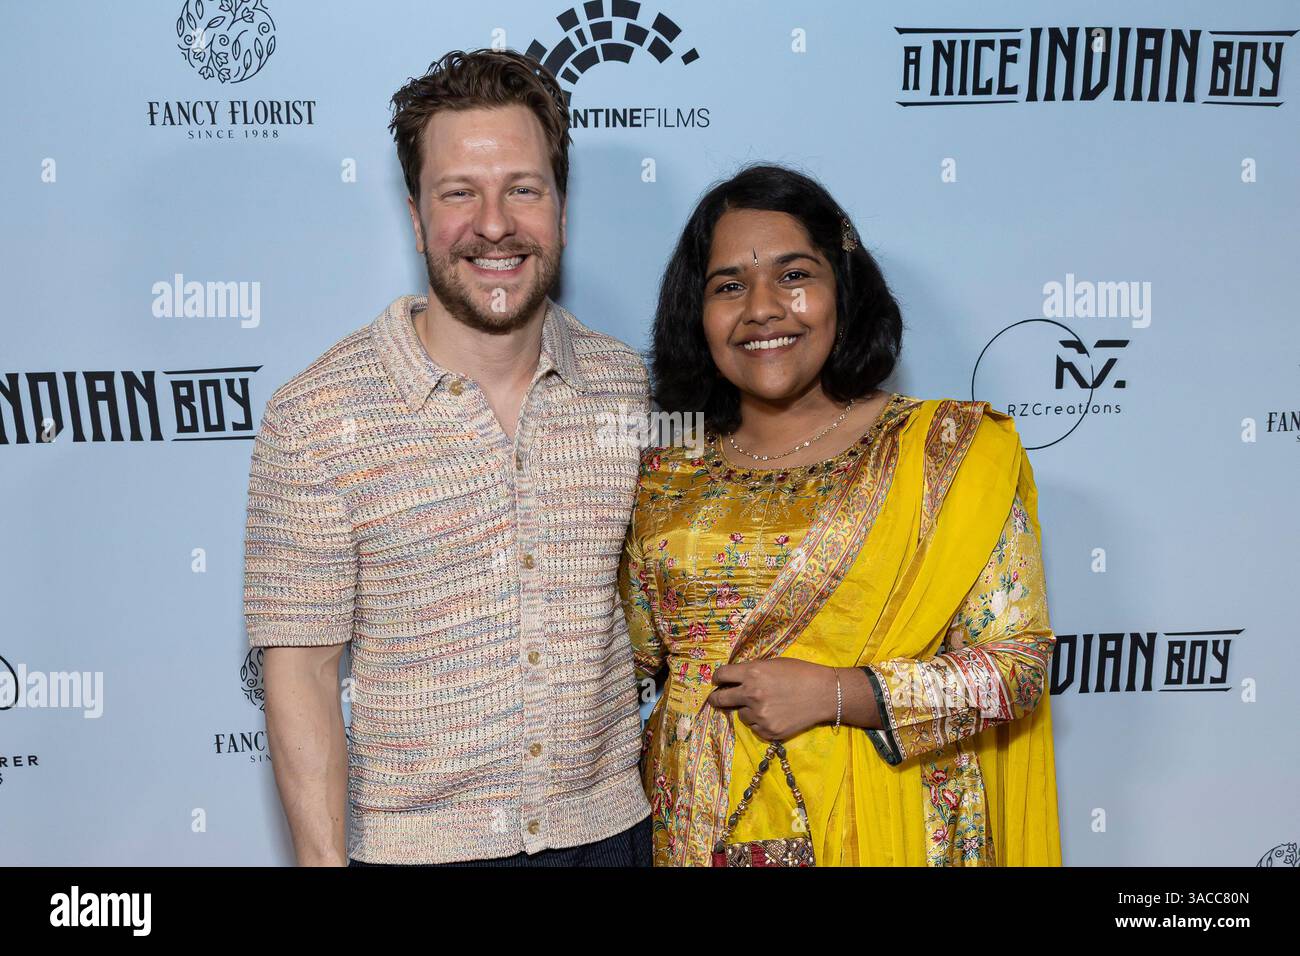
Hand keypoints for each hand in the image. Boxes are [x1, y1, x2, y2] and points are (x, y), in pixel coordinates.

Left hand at [707, 659, 837, 740]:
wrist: (824, 694)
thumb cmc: (800, 673)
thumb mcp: (773, 664)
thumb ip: (752, 671)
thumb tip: (733, 678)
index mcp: (752, 673)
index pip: (722, 675)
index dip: (718, 678)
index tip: (718, 680)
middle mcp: (751, 694)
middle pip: (720, 699)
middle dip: (717, 698)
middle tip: (717, 698)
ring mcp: (759, 715)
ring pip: (740, 715)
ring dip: (746, 710)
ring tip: (765, 705)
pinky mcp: (769, 731)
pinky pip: (754, 727)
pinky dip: (760, 722)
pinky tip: (774, 714)